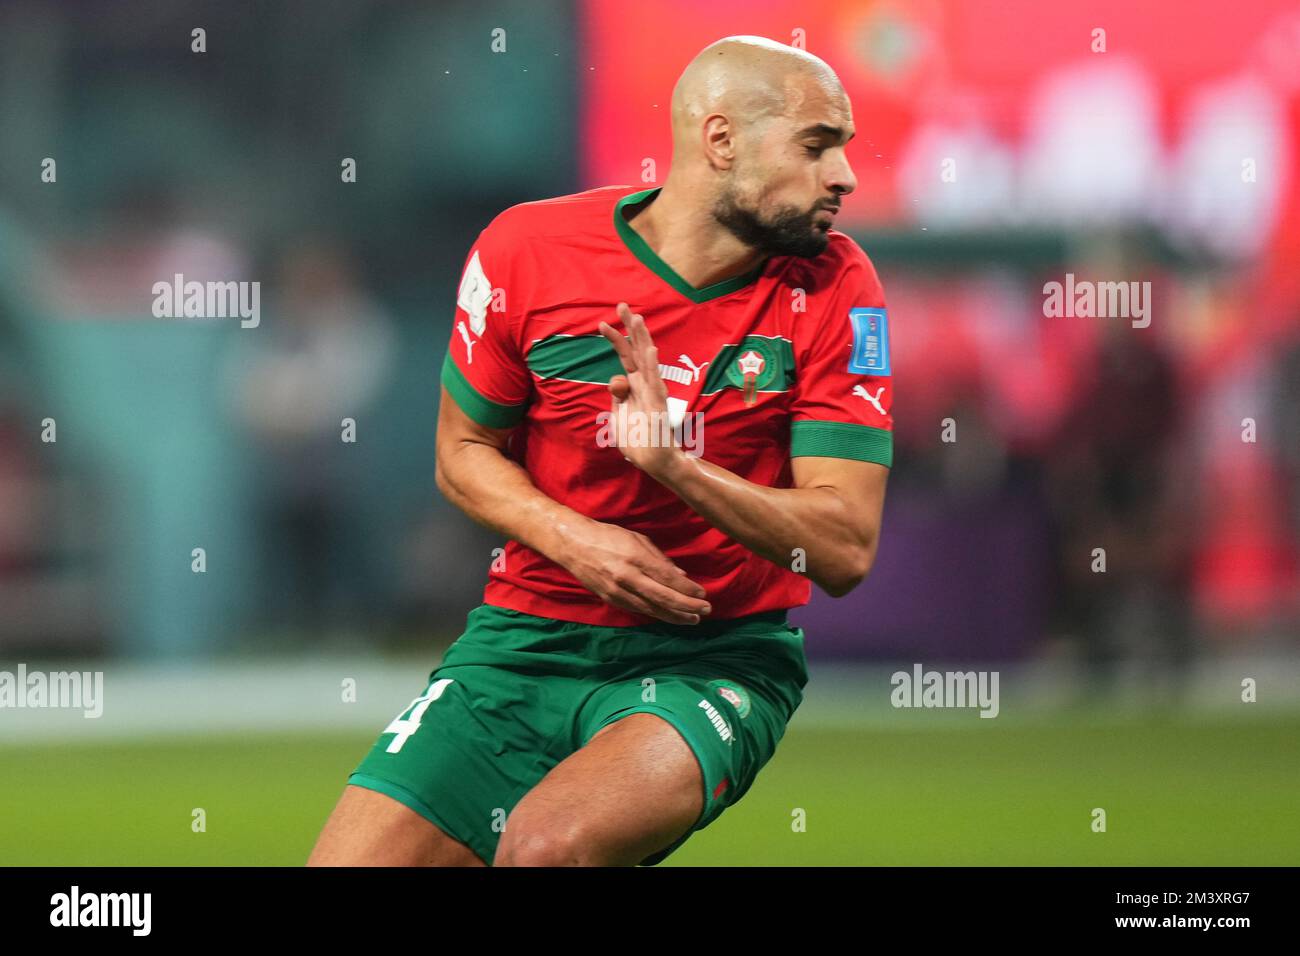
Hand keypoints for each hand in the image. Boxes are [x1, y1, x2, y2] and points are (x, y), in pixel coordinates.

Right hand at [555, 516, 710, 623]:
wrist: (573, 545)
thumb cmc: (607, 536)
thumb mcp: (637, 538)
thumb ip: (659, 558)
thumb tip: (681, 576)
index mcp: (635, 558)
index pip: (668, 579)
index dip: (688, 589)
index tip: (703, 594)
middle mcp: (627, 577)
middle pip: (663, 598)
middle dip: (687, 606)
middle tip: (705, 611)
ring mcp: (617, 591)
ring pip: (651, 609)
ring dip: (674, 616)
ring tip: (692, 620)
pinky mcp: (610, 600)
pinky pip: (638, 610)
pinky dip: (656, 614)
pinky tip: (669, 616)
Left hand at [598, 303, 684, 480]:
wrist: (654, 462)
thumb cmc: (638, 441)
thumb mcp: (619, 416)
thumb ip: (617, 397)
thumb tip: (616, 379)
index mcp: (635, 386)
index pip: (625, 357)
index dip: (616, 339)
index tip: (601, 323)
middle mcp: (645, 384)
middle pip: (637, 350)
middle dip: (630, 328)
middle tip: (622, 305)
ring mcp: (652, 393)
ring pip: (647, 360)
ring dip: (642, 339)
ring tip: (637, 318)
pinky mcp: (657, 405)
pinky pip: (655, 382)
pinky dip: (653, 366)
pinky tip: (651, 350)